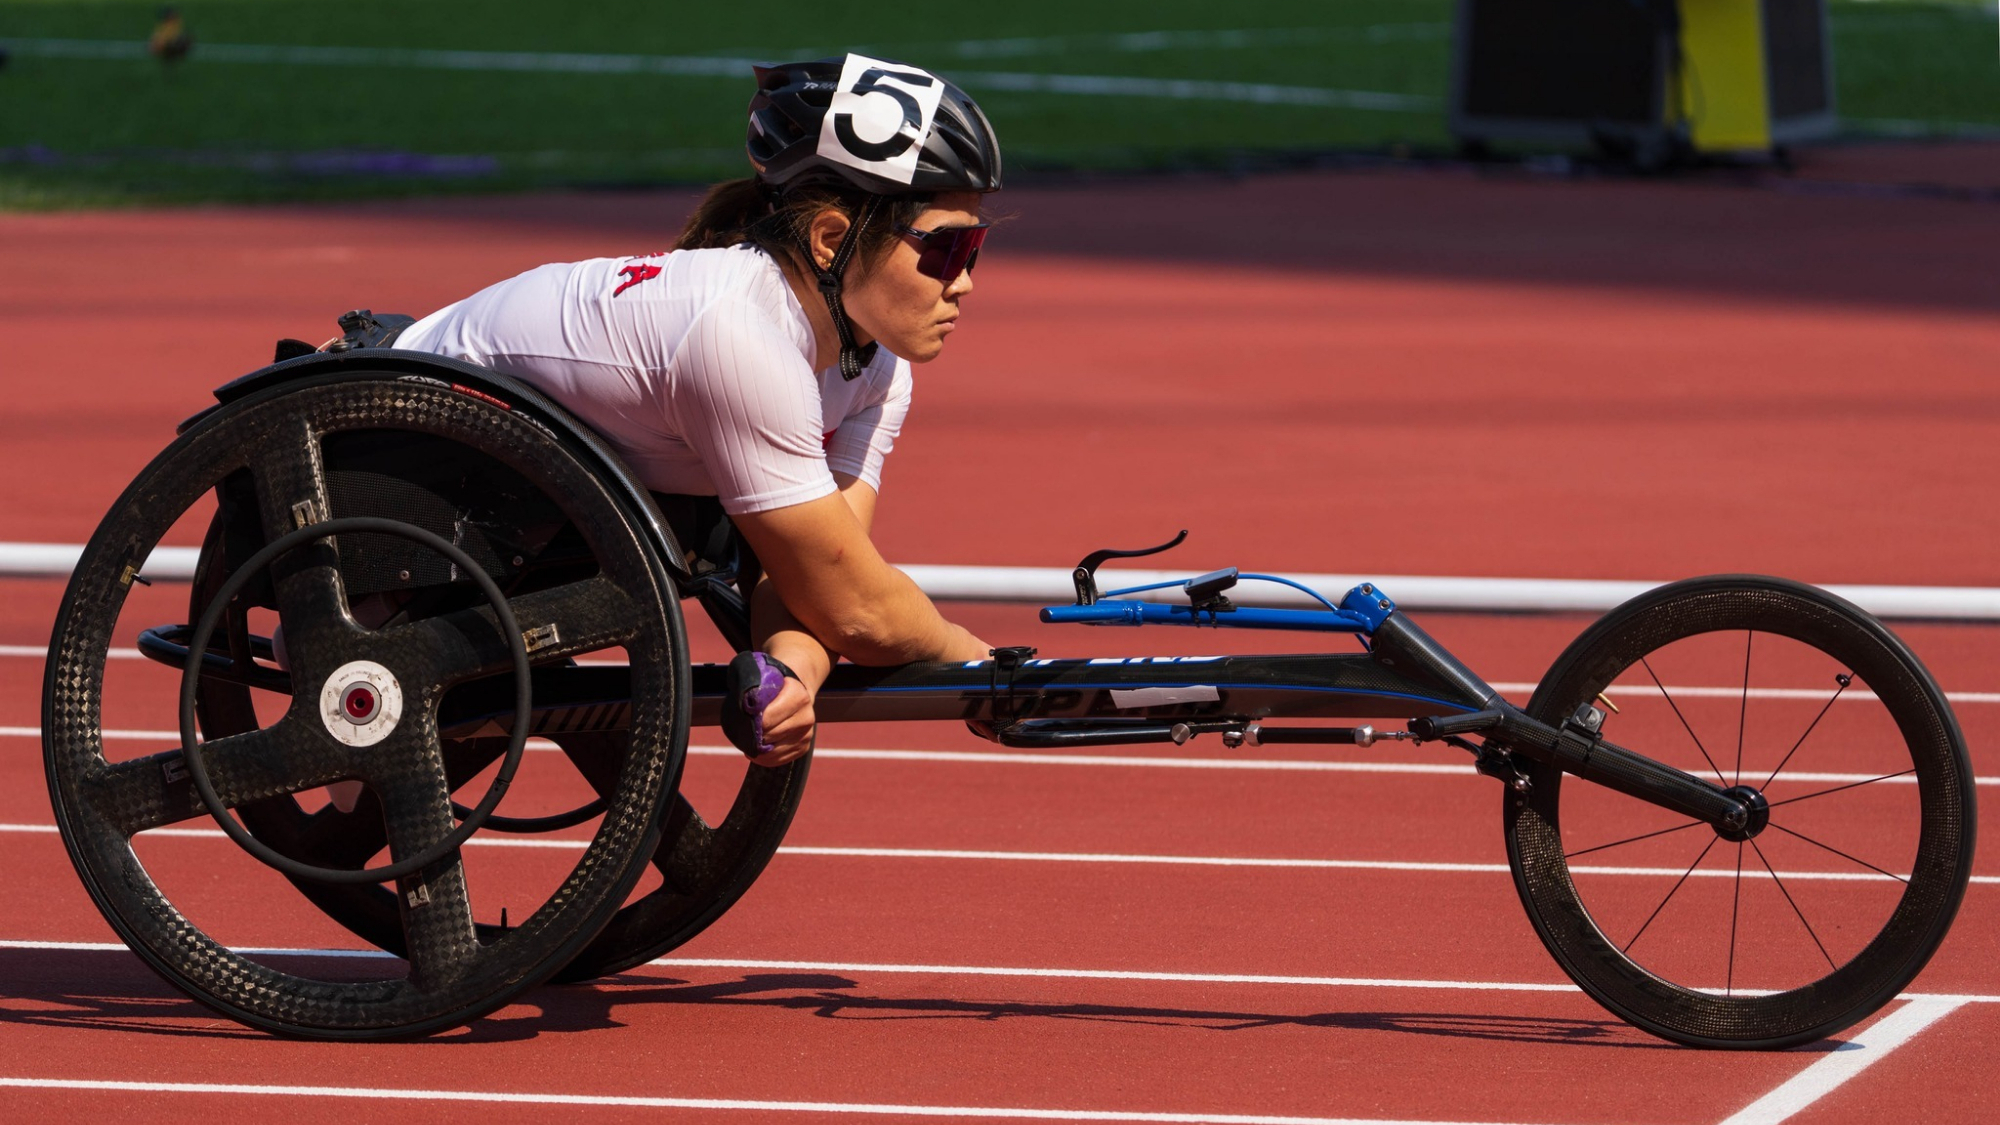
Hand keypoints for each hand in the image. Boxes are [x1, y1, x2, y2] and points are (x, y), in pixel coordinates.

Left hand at [720, 651, 814, 766]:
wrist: (799, 690)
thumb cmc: (776, 685)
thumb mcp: (766, 679)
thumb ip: (754, 690)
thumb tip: (742, 707)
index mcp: (798, 696)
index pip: (767, 719)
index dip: (752, 722)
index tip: (743, 718)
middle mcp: (806, 717)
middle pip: (770, 736)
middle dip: (754, 736)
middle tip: (743, 732)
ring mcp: (806, 734)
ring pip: (773, 752)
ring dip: (758, 750)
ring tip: (749, 742)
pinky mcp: (804, 747)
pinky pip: (780, 760)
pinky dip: (766, 758)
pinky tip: (759, 750)